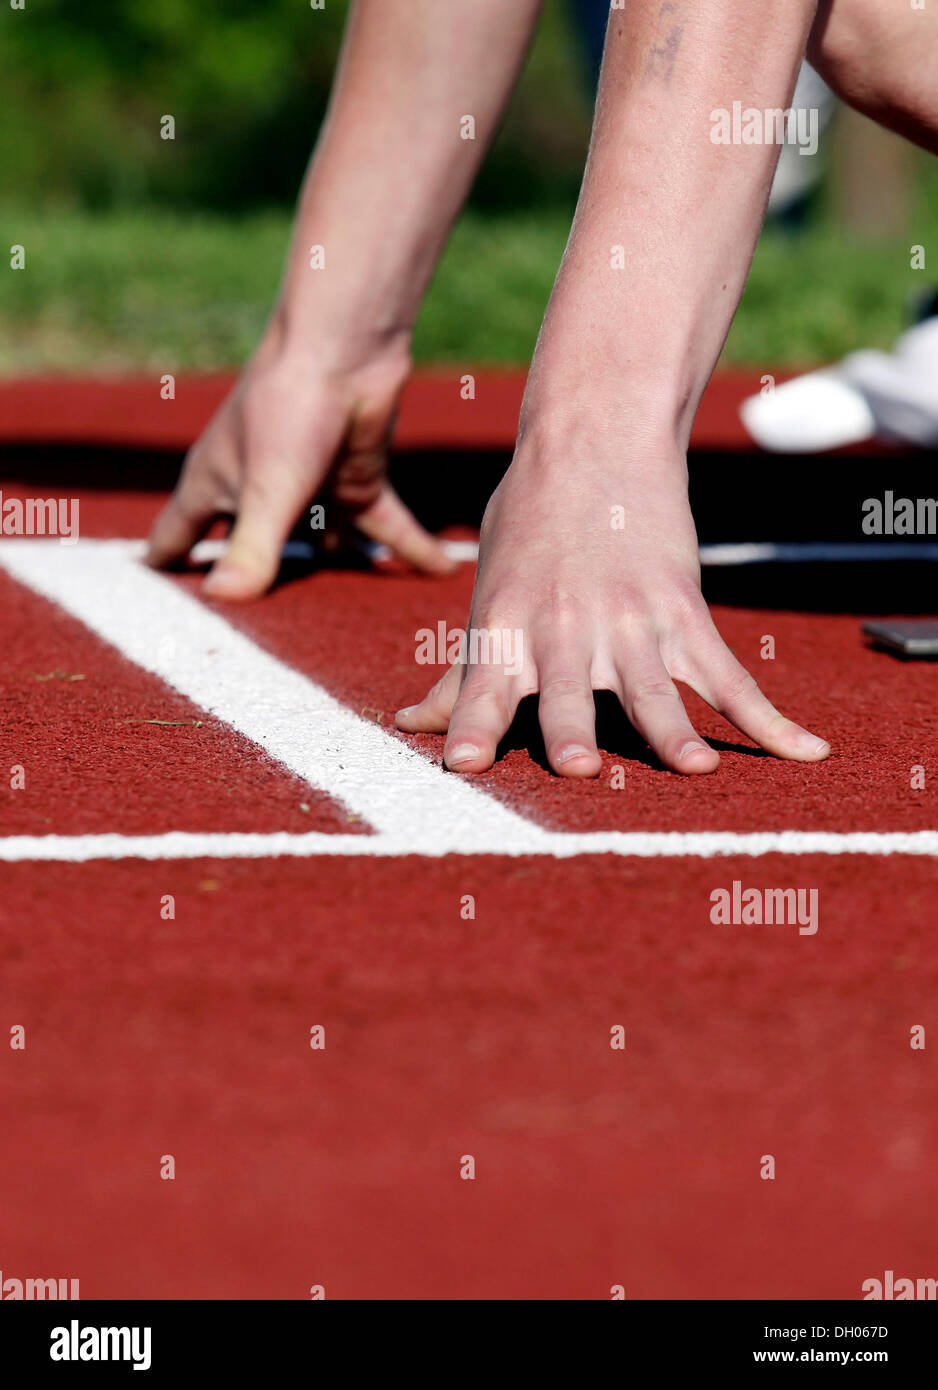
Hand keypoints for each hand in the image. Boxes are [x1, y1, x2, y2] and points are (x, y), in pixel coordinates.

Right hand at [146, 328, 454, 598]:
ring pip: (321, 548)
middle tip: (252, 639)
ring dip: (330, 579)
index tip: (156, 606)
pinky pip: (389, 527)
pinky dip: (415, 550)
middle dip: (251, 587)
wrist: (347, 349)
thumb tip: (223, 600)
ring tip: (340, 627)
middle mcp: (260, 491)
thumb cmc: (290, 408)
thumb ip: (251, 548)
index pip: (177, 533)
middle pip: (248, 550)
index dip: (166, 565)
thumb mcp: (269, 488)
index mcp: (217, 485)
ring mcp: (312, 489)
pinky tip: (445, 573)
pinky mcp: (359, 482)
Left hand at [396, 442, 830, 775]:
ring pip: (654, 688)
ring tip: (695, 768)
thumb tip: (411, 724)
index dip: (471, 727)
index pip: (481, 688)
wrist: (595, 438)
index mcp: (507, 628)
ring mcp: (629, 622)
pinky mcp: (683, 611)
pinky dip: (768, 718)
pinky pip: (728, 676)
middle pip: (566, 692)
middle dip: (573, 729)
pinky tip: (803, 752)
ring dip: (673, 729)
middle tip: (580, 767)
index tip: (462, 764)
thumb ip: (460, 672)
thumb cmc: (528, 525)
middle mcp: (564, 630)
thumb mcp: (488, 595)